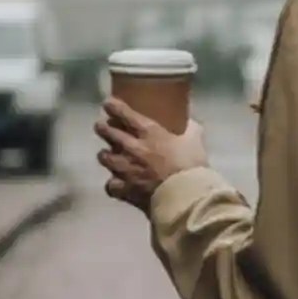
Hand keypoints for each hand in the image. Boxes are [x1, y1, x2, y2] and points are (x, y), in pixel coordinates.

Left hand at [94, 97, 208, 211]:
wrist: (184, 195)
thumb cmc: (191, 164)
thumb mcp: (195, 139)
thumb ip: (190, 128)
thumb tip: (189, 122)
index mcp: (148, 132)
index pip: (124, 113)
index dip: (112, 106)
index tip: (107, 103)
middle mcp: (131, 147)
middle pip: (107, 133)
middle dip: (102, 127)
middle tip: (102, 126)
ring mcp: (124, 169)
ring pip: (104, 157)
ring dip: (105, 154)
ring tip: (107, 155)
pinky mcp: (124, 189)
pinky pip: (110, 185)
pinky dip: (113, 184)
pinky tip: (117, 183)